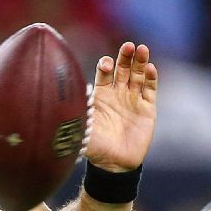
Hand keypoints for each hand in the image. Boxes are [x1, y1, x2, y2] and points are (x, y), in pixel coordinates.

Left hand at [83, 42, 157, 171]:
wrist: (114, 164)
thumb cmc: (95, 147)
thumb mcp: (82, 130)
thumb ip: (74, 118)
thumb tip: (59, 106)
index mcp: (100, 96)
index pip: (104, 74)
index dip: (105, 66)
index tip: (105, 64)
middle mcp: (117, 94)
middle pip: (123, 70)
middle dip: (125, 57)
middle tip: (127, 45)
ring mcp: (133, 100)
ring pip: (138, 76)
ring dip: (140, 62)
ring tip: (142, 48)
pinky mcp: (148, 109)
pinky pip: (150, 90)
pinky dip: (151, 79)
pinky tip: (151, 68)